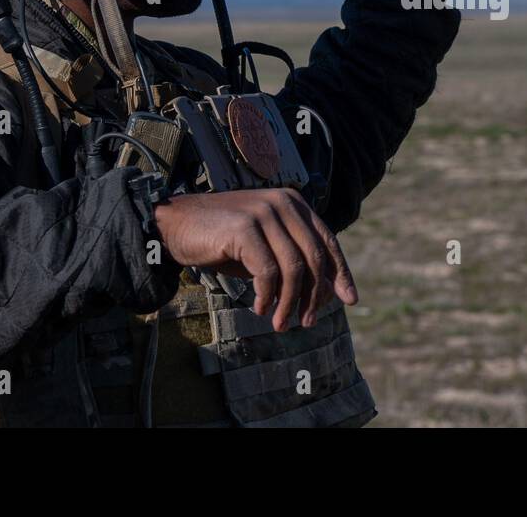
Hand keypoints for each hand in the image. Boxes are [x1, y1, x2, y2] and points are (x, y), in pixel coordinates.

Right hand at [153, 187, 356, 331]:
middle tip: (307, 322)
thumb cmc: (223, 239)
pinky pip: (267, 272)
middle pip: (315, 258)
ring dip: (290, 303)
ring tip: (281, 323)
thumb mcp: (265, 248)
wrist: (176, 224)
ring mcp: (265, 212)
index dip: (341, 273)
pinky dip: (267, 296)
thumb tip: (326, 293)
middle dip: (315, 295)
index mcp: (294, 203)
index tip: (350, 300)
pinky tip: (259, 308)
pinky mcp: (245, 227)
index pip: (328, 241)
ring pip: (294, 269)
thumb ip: (293, 262)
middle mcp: (284, 203)